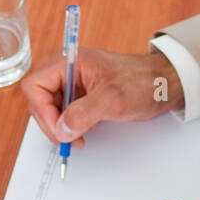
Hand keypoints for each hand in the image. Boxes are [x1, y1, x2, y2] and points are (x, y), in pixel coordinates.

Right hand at [21, 45, 182, 147]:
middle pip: (40, 99)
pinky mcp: (83, 95)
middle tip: (69, 139)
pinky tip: (88, 129)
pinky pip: (66, 112)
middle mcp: (68, 70)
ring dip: (62, 126)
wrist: (164, 84)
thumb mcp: (113, 98)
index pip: (36, 85)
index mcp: (70, 61)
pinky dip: (72, 125)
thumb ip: (84, 113)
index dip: (42, 110)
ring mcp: (75, 82)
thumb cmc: (143, 82)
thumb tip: (61, 129)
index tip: (59, 128)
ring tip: (81, 136)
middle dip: (52, 122)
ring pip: (51, 108)